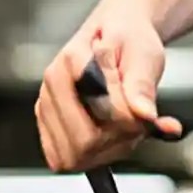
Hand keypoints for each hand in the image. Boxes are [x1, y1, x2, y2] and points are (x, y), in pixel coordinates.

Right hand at [35, 0, 182, 171]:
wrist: (118, 33)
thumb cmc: (130, 40)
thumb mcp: (145, 54)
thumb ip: (143, 85)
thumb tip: (145, 115)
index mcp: (72, 61)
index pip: (101, 111)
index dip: (128, 116)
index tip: (142, 106)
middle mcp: (51, 86)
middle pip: (84, 142)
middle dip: (118, 138)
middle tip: (136, 119)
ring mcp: (46, 107)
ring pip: (76, 155)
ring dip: (109, 148)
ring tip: (125, 124)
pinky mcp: (49, 126)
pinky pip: (66, 160)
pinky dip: (94, 156)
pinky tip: (112, 135)